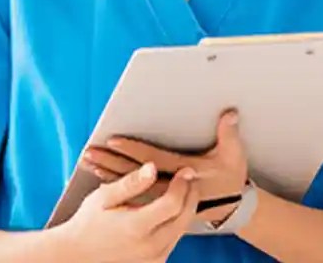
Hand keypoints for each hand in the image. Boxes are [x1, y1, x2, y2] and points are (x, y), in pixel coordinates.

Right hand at [61, 161, 199, 261]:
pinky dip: (176, 223)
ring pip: (182, 229)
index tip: (185, 170)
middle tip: (189, 177)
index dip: (182, 184)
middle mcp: (149, 247)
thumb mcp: (104, 197)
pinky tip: (171, 209)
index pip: (172, 204)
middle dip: (191, 195)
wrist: (78, 253)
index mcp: (136, 227)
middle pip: (184, 217)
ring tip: (182, 189)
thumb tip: (152, 167)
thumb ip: (131, 183)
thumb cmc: (88, 222)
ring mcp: (154, 258)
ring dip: (186, 209)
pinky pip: (174, 239)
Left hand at [80, 110, 248, 224]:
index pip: (153, 160)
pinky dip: (114, 186)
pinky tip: (99, 178)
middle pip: (134, 175)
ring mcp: (162, 197)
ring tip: (88, 162)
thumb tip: (229, 114)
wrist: (231, 208)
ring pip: (129, 186)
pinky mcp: (158, 202)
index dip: (133, 150)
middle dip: (110, 163)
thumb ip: (229, 135)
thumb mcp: (233, 156)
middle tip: (90, 152)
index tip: (113, 141)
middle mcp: (169, 186)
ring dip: (107, 173)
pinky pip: (132, 196)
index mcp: (184, 172)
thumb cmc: (229, 179)